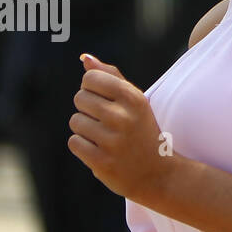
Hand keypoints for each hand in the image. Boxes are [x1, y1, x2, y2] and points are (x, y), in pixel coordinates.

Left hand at [68, 54, 171, 203]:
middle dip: (87, 108)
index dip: (92, 88)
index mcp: (133, 98)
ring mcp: (112, 140)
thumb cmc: (142, 130)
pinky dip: (82, 145)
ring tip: (104, 136)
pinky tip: (99, 149)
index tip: (105, 99)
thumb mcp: (135, 101)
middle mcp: (123, 116)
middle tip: (106, 120)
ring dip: (84, 128)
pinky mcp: (101, 161)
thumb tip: (84, 58)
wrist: (157, 173)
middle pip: (80, 98)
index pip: (90, 78)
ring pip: (75, 121)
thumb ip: (110, 76)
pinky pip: (74, 142)